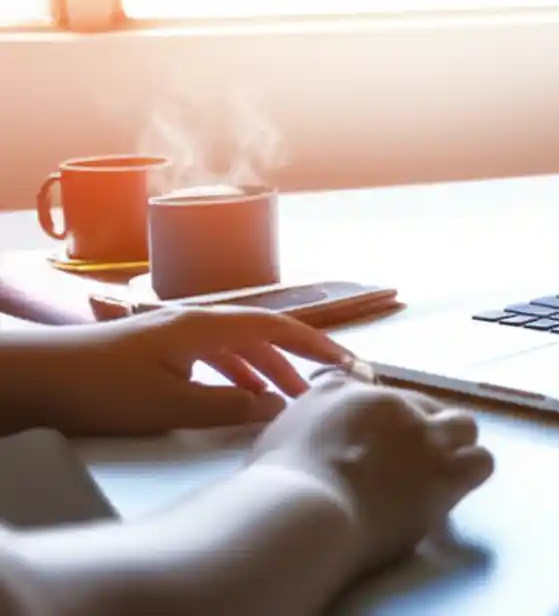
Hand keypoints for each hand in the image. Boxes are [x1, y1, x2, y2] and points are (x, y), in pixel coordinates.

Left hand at [4, 306, 350, 434]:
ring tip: (292, 404)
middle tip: (328, 391)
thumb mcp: (172, 407)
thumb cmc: (101, 390)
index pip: (276, 328)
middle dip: (298, 363)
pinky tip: (245, 400)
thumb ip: (230, 408)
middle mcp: (195, 323)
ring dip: (269, 373)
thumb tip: (276, 409)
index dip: (316, 345)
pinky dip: (240, 377)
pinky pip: (216, 359)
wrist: (36, 378)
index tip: (348, 364)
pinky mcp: (160, 352)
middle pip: (262, 336)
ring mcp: (176, 336)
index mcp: (204, 326)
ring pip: (239, 350)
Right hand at [251, 375, 493, 570]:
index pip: (390, 398)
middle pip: (432, 406)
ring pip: (465, 427)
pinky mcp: (444, 477)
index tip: (380, 445)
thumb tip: (346, 380)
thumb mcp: (295, 418)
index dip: (391, 423)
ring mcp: (426, 441)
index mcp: (358, 393)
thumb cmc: (283, 474)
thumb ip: (324, 396)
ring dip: (456, 446)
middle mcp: (399, 410)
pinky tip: (450, 489)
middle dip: (428, 427)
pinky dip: (470, 471)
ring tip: (440, 470)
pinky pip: (481, 462)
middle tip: (412, 457)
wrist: (304, 507)